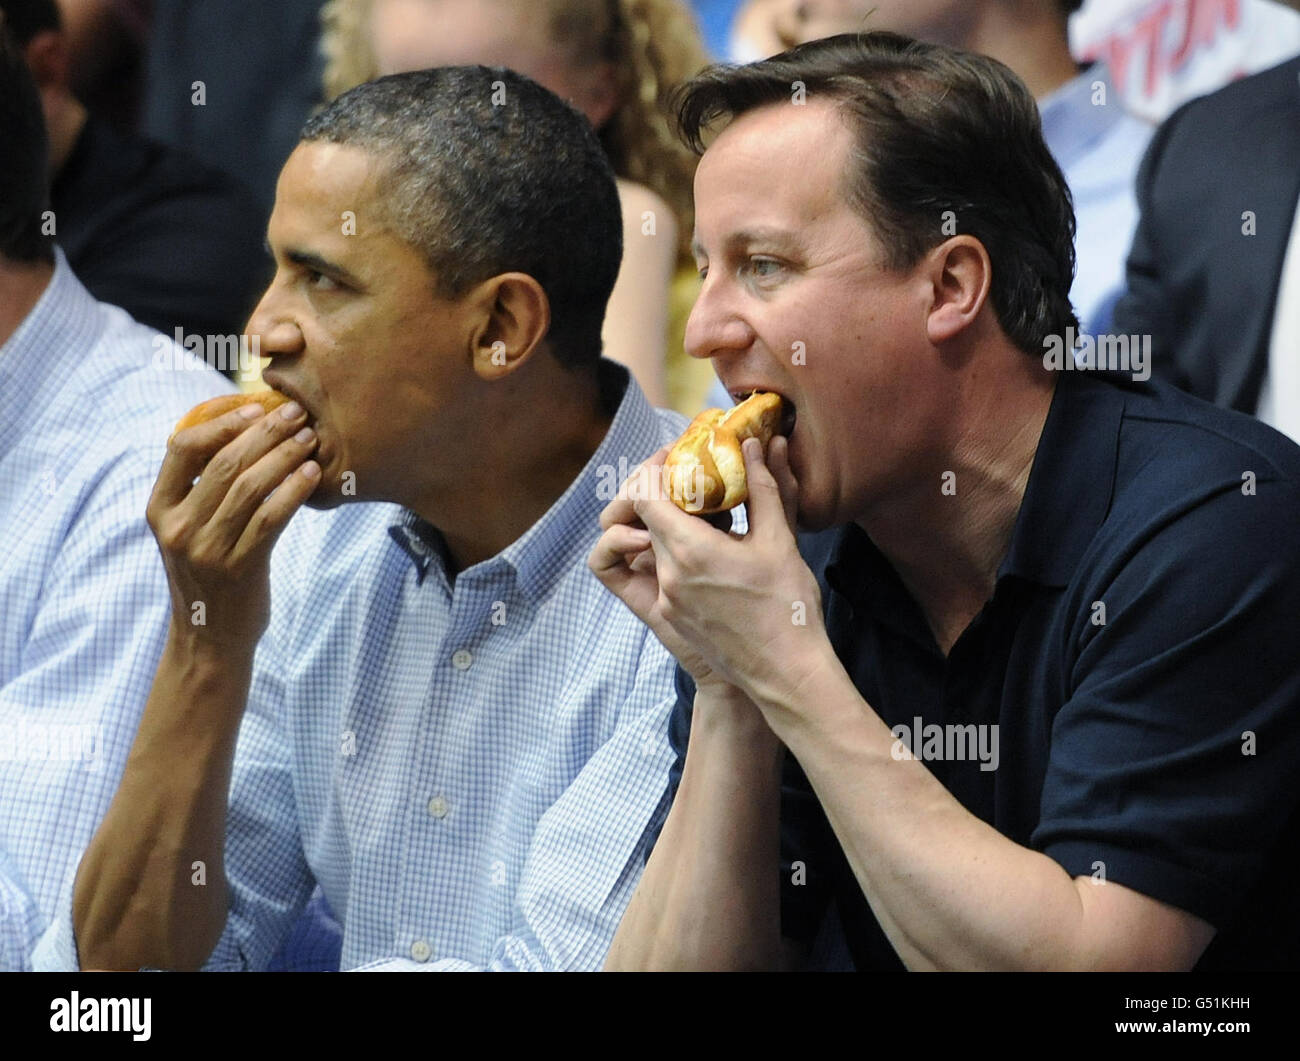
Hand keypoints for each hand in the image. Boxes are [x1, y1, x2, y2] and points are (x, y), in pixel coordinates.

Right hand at [146, 400, 319, 652]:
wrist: (210, 639)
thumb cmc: (207, 574)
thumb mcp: (189, 530)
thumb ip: (201, 489)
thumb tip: (240, 430)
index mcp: (160, 509)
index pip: (182, 447)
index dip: (221, 421)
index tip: (254, 406)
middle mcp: (178, 527)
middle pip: (224, 462)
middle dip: (265, 431)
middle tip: (298, 413)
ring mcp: (207, 549)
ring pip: (251, 486)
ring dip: (285, 456)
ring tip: (311, 439)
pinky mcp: (240, 567)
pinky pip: (272, 517)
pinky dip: (294, 490)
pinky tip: (312, 474)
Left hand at [589, 436, 826, 705]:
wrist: (787, 676)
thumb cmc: (789, 609)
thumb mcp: (781, 541)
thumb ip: (765, 487)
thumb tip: (762, 445)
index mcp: (690, 551)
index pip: (645, 495)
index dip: (656, 470)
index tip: (681, 456)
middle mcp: (668, 574)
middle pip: (646, 517)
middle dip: (668, 492)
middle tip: (699, 478)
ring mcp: (666, 598)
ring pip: (654, 544)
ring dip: (674, 523)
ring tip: (713, 515)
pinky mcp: (671, 616)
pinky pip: (662, 571)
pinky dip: (677, 552)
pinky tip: (712, 551)